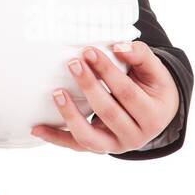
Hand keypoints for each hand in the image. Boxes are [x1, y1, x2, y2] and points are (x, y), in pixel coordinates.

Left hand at [31, 38, 180, 153]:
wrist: (158, 113)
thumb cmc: (152, 87)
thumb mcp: (155, 71)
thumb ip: (140, 55)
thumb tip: (117, 47)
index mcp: (152, 116)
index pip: (127, 92)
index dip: (107, 72)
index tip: (89, 52)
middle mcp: (136, 136)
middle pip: (108, 112)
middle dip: (88, 86)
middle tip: (72, 63)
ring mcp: (116, 145)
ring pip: (89, 136)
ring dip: (70, 114)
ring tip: (57, 92)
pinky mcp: (99, 148)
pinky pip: (75, 146)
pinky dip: (55, 138)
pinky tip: (37, 128)